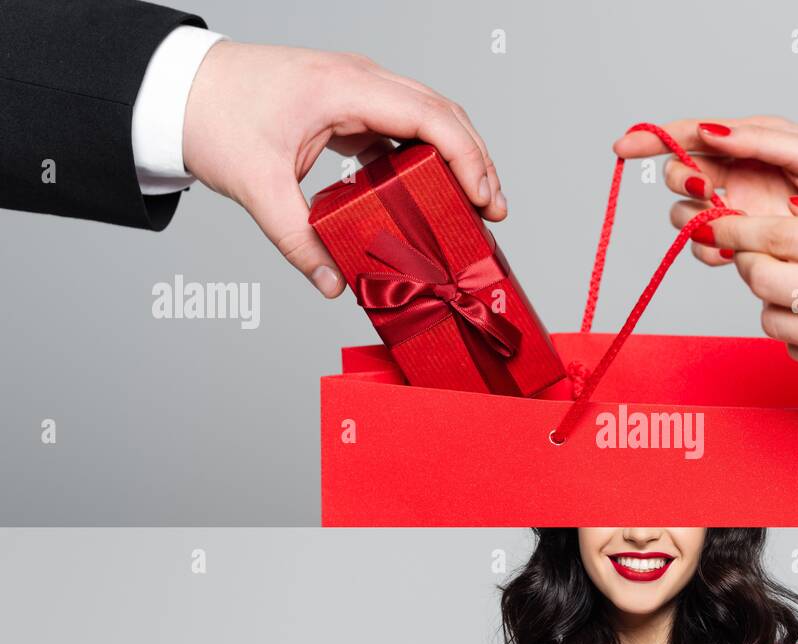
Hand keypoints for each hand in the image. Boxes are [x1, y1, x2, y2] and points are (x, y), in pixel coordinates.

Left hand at [182, 42, 505, 295]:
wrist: (178, 87)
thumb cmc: (212, 115)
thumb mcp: (255, 185)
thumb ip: (297, 240)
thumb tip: (334, 284)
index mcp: (344, 88)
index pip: (430, 116)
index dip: (466, 158)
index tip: (483, 200)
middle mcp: (358, 80)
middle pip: (443, 113)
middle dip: (477, 162)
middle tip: (494, 214)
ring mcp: (356, 89)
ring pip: (429, 115)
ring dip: (457, 157)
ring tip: (476, 205)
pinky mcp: (348, 104)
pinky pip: (403, 124)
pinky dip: (427, 156)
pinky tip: (432, 191)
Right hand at [613, 116, 797, 266]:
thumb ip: (760, 140)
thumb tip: (711, 130)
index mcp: (751, 146)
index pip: (690, 137)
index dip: (654, 140)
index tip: (625, 146)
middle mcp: (739, 179)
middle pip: (682, 177)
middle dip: (683, 180)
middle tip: (707, 188)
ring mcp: (740, 216)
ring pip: (689, 216)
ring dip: (695, 218)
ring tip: (723, 221)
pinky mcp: (746, 250)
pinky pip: (708, 249)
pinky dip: (708, 249)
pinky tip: (727, 249)